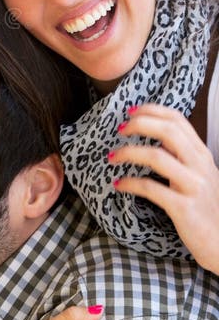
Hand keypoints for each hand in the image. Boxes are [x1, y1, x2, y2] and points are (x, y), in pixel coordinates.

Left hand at [110, 103, 218, 273]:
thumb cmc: (207, 208)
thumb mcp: (200, 176)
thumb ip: (183, 156)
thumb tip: (157, 138)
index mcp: (202, 154)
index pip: (177, 120)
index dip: (152, 111)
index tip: (131, 111)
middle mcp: (200, 166)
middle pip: (168, 130)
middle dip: (140, 124)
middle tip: (120, 129)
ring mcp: (193, 186)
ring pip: (157, 156)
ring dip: (128, 152)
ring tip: (112, 156)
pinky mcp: (184, 208)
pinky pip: (151, 189)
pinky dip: (130, 183)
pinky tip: (119, 184)